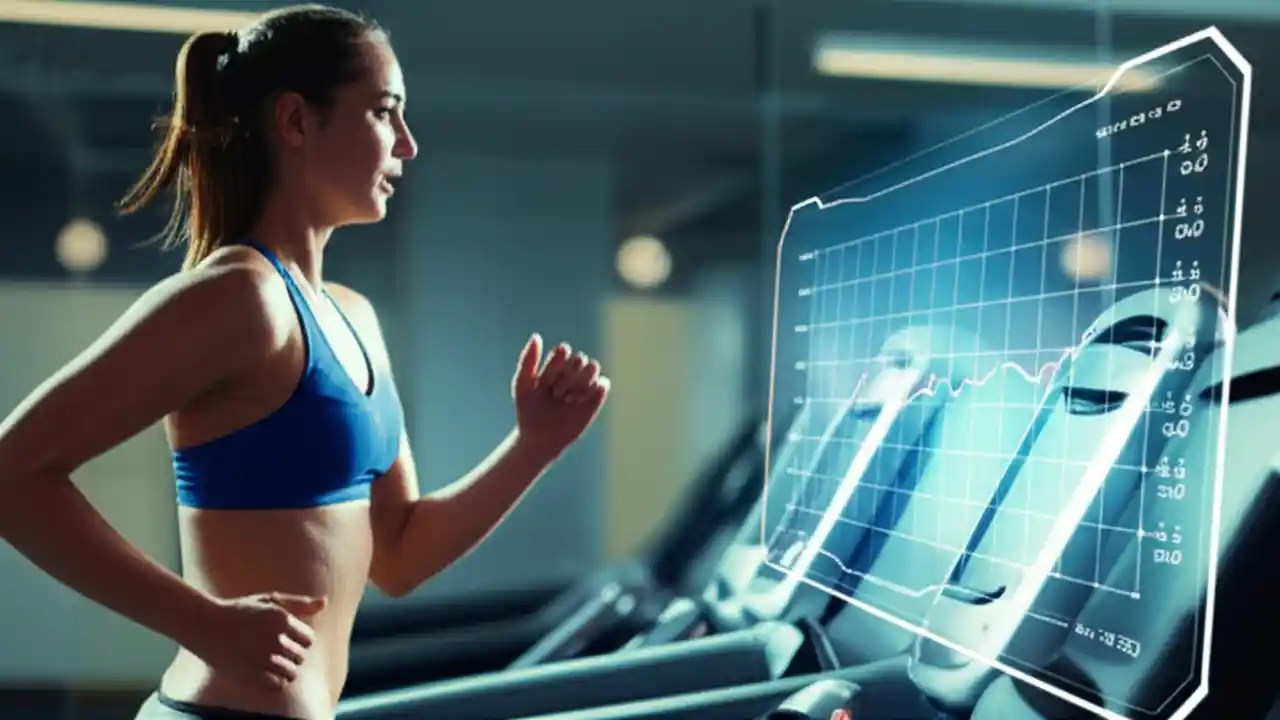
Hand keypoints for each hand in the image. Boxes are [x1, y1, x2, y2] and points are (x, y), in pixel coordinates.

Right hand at [187, 592, 325, 689]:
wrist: (205, 625)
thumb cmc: (241, 610)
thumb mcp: (270, 600)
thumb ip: (300, 604)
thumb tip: (325, 603)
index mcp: (281, 619)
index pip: (309, 639)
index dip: (300, 639)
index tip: (287, 638)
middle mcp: (274, 639)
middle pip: (301, 656)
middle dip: (292, 654)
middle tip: (274, 649)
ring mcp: (262, 658)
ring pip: (292, 672)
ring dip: (286, 669)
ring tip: (271, 661)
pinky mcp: (250, 674)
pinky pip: (277, 684)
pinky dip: (275, 680)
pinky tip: (265, 671)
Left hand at [511, 333, 609, 460]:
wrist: (539, 439)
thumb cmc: (528, 411)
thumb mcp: (522, 385)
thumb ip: (528, 360)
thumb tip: (537, 336)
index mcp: (554, 365)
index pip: (563, 351)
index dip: (555, 366)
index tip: (544, 383)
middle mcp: (571, 372)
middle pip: (579, 358)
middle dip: (568, 376)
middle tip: (556, 394)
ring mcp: (584, 384)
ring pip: (593, 366)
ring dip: (581, 382)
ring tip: (569, 398)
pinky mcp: (595, 399)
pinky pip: (603, 383)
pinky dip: (592, 390)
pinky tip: (579, 402)